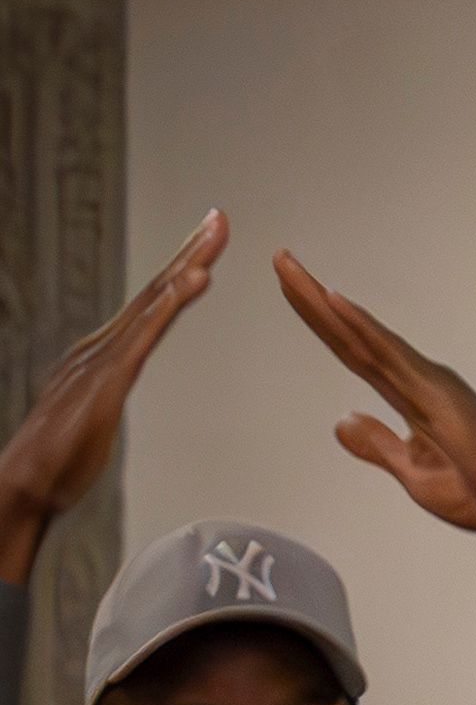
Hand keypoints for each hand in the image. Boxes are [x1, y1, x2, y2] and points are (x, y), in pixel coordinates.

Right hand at [0, 207, 218, 568]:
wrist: (26, 487)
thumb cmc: (61, 456)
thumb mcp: (96, 410)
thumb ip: (109, 384)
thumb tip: (116, 372)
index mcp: (103, 352)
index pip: (150, 302)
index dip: (179, 268)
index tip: (207, 238)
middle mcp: (99, 347)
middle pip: (153, 292)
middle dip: (188, 252)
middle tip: (219, 218)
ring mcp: (100, 362)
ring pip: (150, 307)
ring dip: (182, 270)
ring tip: (210, 239)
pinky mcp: (105, 385)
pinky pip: (142, 340)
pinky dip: (167, 310)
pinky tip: (188, 286)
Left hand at [277, 253, 475, 557]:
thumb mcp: (414, 473)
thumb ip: (378, 446)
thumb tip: (342, 420)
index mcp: (409, 396)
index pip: (352, 352)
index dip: (320, 322)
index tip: (291, 290)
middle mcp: (416, 378)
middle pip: (351, 334)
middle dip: (311, 297)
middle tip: (280, 259)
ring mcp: (425, 380)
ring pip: (363, 334)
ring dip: (323, 300)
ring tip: (290, 267)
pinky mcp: (434, 391)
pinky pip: (388, 353)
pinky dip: (359, 324)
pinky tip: (333, 300)